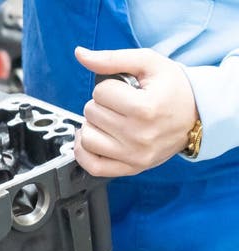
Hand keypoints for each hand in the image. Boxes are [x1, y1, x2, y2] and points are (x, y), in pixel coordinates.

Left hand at [74, 47, 198, 176]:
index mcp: (145, 108)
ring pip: (86, 138)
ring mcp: (134, 155)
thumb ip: (112, 58)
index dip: (109, 87)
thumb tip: (80, 54)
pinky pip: (93, 166)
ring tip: (110, 120)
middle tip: (121, 105)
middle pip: (91, 113)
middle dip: (101, 105)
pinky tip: (95, 138)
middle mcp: (139, 135)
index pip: (100, 92)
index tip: (125, 90)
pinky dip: (85, 152)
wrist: (197, 116)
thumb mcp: (149, 64)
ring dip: (93, 126)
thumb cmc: (173, 88)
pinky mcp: (130, 169)